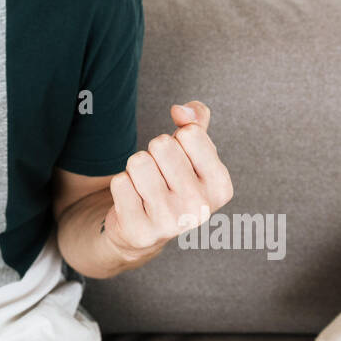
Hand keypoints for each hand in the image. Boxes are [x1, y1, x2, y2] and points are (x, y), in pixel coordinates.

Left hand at [102, 101, 232, 262]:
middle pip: (161, 144)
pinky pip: (119, 182)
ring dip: (135, 169)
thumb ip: (196, 121)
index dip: (178, 140)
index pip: (190, 133)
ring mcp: (170, 222)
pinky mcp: (140, 230)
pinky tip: (134, 202)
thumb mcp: (193, 151)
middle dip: (154, 153)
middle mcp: (200, 207)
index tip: (179, 161)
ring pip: (138, 161)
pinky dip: (122, 185)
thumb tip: (179, 110)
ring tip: (145, 187)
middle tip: (159, 175)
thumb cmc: (173, 181)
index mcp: (220, 186)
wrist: (146, 228)